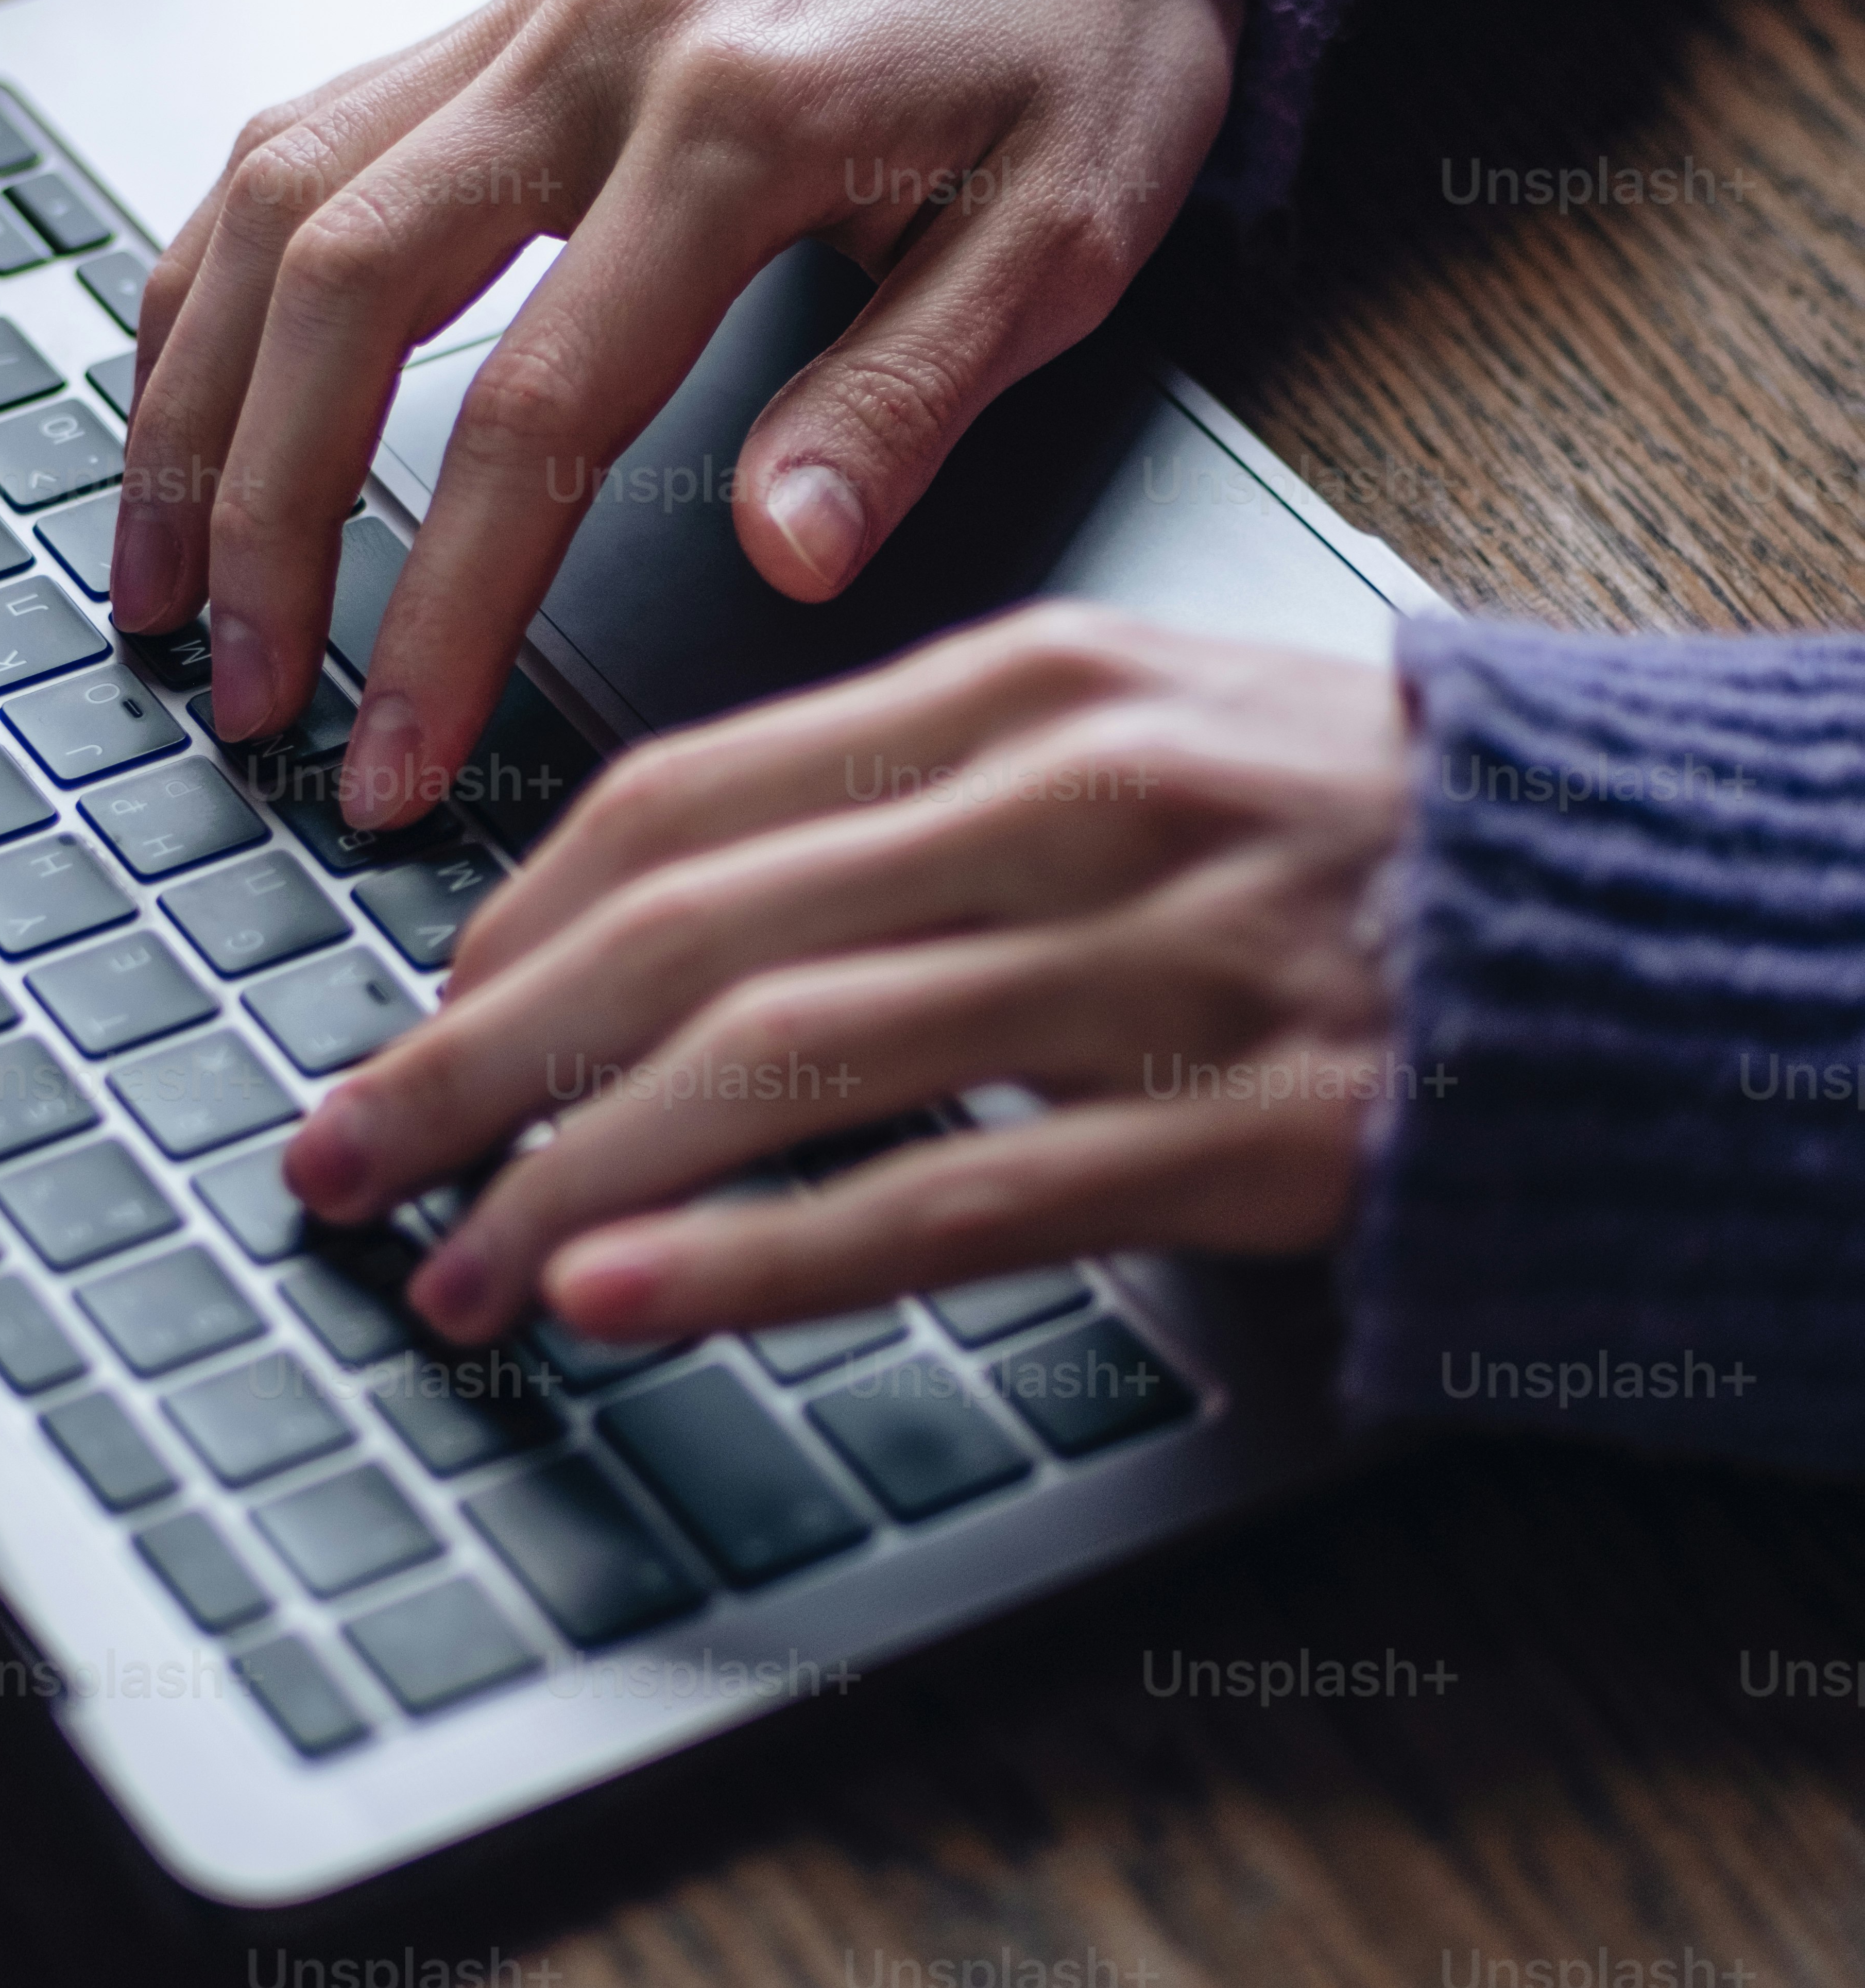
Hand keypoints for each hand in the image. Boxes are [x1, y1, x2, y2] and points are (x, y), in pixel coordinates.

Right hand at [110, 0, 1239, 825]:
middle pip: (339, 290)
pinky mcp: (484, 19)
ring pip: (271, 202)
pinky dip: (208, 279)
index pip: (536, 406)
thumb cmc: (1077, 51)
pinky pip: (290, 140)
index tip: (399, 754)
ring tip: (161, 582)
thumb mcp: (1066, 240)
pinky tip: (182, 404)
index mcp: (738, 119)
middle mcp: (588, 47)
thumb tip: (782, 556)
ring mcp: (515, 17)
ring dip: (189, 404)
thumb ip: (907, 400)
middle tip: (244, 698)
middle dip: (263, 519)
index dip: (445, 605)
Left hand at [277, 606, 1416, 1342]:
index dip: (515, 919)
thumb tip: (689, 920)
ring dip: (576, 1176)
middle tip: (345, 1152)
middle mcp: (1065, 801)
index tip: (421, 1010)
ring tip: (447, 1267)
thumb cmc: (1364, 836)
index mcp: (1026, 689)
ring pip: (781, 1061)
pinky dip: (762, 1253)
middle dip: (476, 1053)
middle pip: (687, 926)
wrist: (1642, 909)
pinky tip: (626, 1298)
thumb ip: (921, 809)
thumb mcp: (1135, 747)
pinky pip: (946, 1194)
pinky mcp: (1235, 1123)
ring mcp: (1153, 960)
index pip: (689, 796)